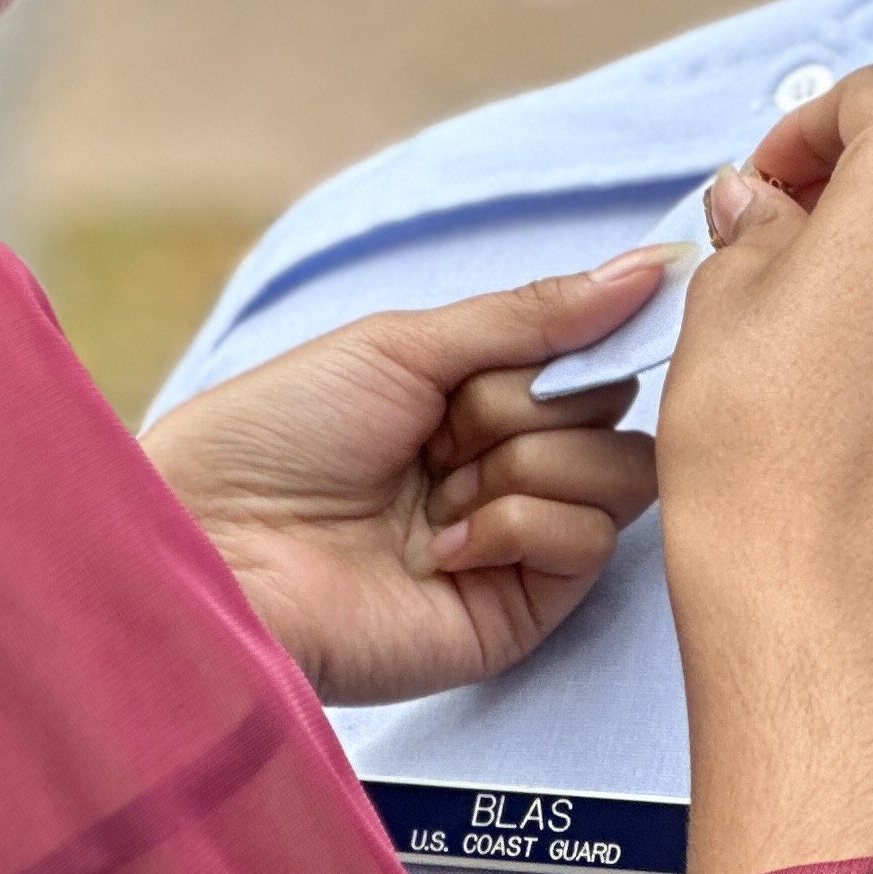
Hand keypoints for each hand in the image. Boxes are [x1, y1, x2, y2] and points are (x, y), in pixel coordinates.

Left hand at [141, 257, 669, 704]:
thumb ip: (535, 314)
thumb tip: (657, 262)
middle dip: (532, 401)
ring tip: (436, 490)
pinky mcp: (520, 611)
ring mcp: (515, 541)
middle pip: (613, 409)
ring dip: (525, 461)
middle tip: (447, 426)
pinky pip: (587, 542)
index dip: (600, 335)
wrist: (215, 542)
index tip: (612, 314)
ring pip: (618, 472)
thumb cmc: (279, 432)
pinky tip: (438, 548)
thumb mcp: (407, 344)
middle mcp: (504, 465)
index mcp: (475, 397)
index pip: (590, 356)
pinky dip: (515, 524)